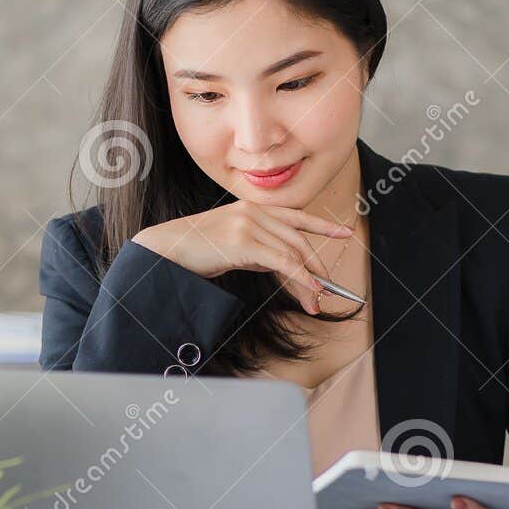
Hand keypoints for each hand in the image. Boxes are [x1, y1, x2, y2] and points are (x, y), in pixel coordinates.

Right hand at [132, 203, 352, 314]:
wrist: (165, 249)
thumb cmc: (193, 251)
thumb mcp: (230, 245)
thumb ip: (255, 248)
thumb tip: (277, 263)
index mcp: (251, 209)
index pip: (296, 216)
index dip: (322, 226)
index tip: (343, 233)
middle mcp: (253, 212)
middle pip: (298, 238)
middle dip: (316, 266)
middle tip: (327, 289)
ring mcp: (248, 225)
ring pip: (292, 252)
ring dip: (310, 279)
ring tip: (317, 299)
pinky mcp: (242, 242)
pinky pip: (282, 261)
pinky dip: (299, 277)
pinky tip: (308, 290)